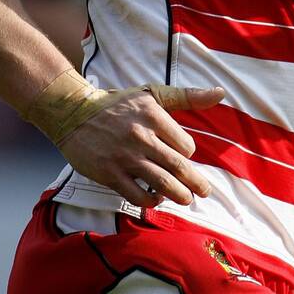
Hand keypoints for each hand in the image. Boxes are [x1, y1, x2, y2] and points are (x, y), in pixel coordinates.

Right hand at [58, 84, 224, 208]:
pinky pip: (136, 194)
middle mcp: (142, 137)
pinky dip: (150, 200)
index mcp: (155, 116)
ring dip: (179, 195)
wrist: (73, 113)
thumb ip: (187, 96)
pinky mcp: (110, 173)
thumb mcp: (152, 93)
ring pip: (162, 184)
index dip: (188, 154)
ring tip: (186, 199)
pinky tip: (154, 197)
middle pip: (179, 167)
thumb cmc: (117, 104)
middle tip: (204, 191)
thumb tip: (220, 93)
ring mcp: (125, 157)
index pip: (186, 146)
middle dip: (196, 183)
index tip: (183, 157)